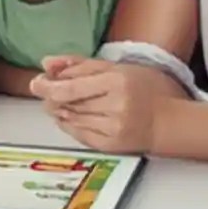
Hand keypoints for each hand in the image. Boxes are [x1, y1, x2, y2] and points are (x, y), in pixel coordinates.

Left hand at [30, 55, 177, 153]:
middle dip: (51, 97)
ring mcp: (113, 128)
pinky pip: (79, 134)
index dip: (48, 86)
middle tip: (43, 90)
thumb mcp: (117, 67)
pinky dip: (69, 124)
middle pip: (69, 103)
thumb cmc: (146, 88)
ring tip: (58, 101)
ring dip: (59, 110)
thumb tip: (46, 63)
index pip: (71, 87)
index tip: (36, 82)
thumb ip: (80, 64)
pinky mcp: (111, 146)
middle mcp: (115, 106)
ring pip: (72, 118)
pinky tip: (68, 116)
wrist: (170, 121)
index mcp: (116, 81)